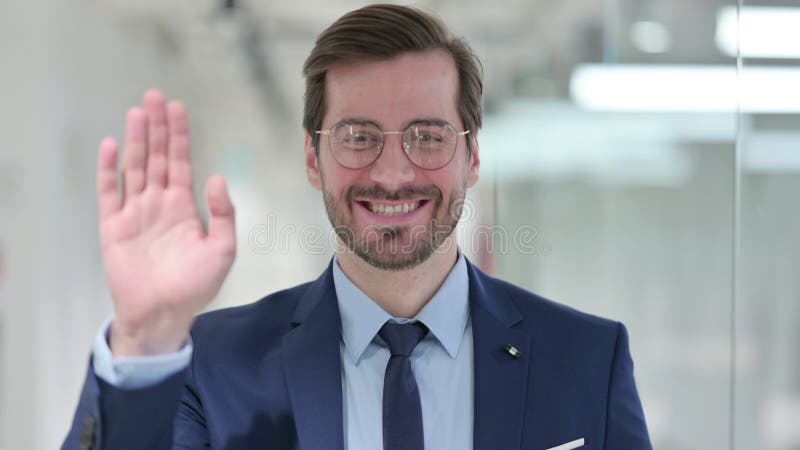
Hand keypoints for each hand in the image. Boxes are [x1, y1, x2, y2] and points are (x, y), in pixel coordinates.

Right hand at [97, 90, 235, 356]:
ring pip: (134, 167)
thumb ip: (224, 214)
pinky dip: (109, 169)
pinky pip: (109, 192)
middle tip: (154, 97)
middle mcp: (158, 203)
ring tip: (137, 112)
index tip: (176, 108)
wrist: (163, 313)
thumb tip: (219, 178)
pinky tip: (112, 145)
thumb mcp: (222, 249)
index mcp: (183, 206)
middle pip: (156, 157)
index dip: (178, 135)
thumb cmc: (195, 285)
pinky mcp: (113, 226)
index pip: (180, 162)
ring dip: (136, 140)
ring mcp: (134, 212)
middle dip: (156, 127)